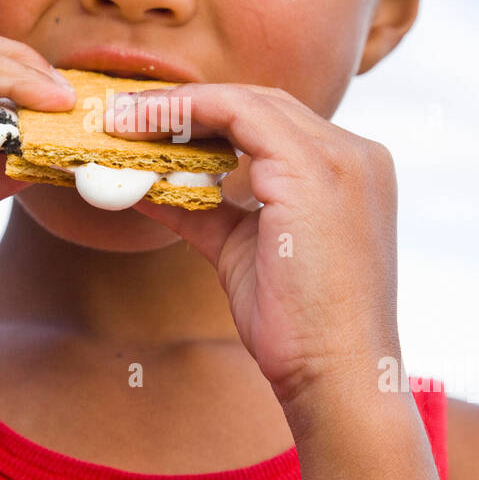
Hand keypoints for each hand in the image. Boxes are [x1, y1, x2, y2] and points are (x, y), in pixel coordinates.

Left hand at [106, 83, 400, 407]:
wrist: (337, 377)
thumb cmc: (299, 328)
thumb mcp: (239, 250)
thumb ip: (202, 209)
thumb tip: (146, 186)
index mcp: (351, 171)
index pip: (273, 121)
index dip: (208, 114)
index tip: (148, 121)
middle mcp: (356, 155)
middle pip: (260, 103)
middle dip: (187, 103)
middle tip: (123, 112)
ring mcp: (341, 158)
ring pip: (247, 102)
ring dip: (178, 106)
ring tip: (124, 118)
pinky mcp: (313, 171)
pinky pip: (239, 117)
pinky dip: (188, 116)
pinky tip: (144, 129)